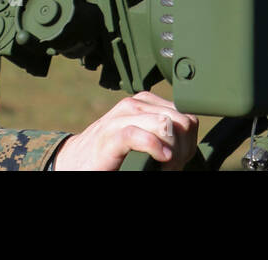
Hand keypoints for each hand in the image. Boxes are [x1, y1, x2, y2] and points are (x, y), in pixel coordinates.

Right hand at [52, 91, 198, 170]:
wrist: (76, 162)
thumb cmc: (114, 153)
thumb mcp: (145, 136)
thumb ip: (165, 131)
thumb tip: (190, 135)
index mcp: (146, 103)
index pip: (186, 113)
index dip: (190, 139)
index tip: (182, 157)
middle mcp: (134, 105)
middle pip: (180, 120)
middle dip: (184, 146)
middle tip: (173, 165)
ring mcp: (120, 118)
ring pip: (164, 124)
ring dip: (172, 151)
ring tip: (165, 166)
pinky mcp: (109, 136)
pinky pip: (137, 134)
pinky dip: (153, 146)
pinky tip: (160, 158)